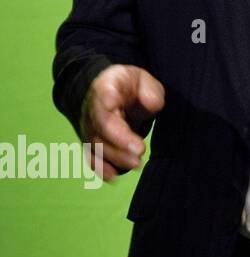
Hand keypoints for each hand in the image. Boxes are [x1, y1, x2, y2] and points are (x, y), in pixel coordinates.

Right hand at [79, 64, 165, 180]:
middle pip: (101, 127)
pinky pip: (93, 158)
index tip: (112, 104)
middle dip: (119, 141)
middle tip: (139, 151)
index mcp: (106, 87)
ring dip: (115, 157)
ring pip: (97, 146)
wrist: (112, 95)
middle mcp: (92, 110)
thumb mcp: (144, 80)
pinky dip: (101, 168)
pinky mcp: (92, 145)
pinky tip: (113, 176)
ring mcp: (89, 128)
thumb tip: (152, 104)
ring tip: (136, 163)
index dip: (106, 100)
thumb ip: (149, 91)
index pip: (104, 93)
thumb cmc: (131, 87)